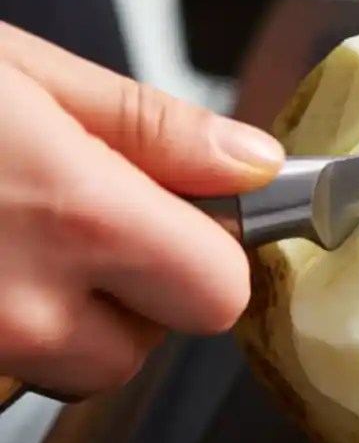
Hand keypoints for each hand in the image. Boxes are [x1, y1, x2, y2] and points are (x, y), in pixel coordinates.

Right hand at [0, 23, 283, 397]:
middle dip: (138, 293)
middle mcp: (29, 308)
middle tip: (83, 223)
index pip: (221, 291)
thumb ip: (150, 129)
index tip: (187, 220)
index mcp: (78, 219)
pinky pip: (20, 368)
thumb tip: (251, 161)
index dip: (210, 255)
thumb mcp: (21, 74)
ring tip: (21, 239)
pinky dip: (17, 326)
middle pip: (149, 345)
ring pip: (79, 367)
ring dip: (73, 319)